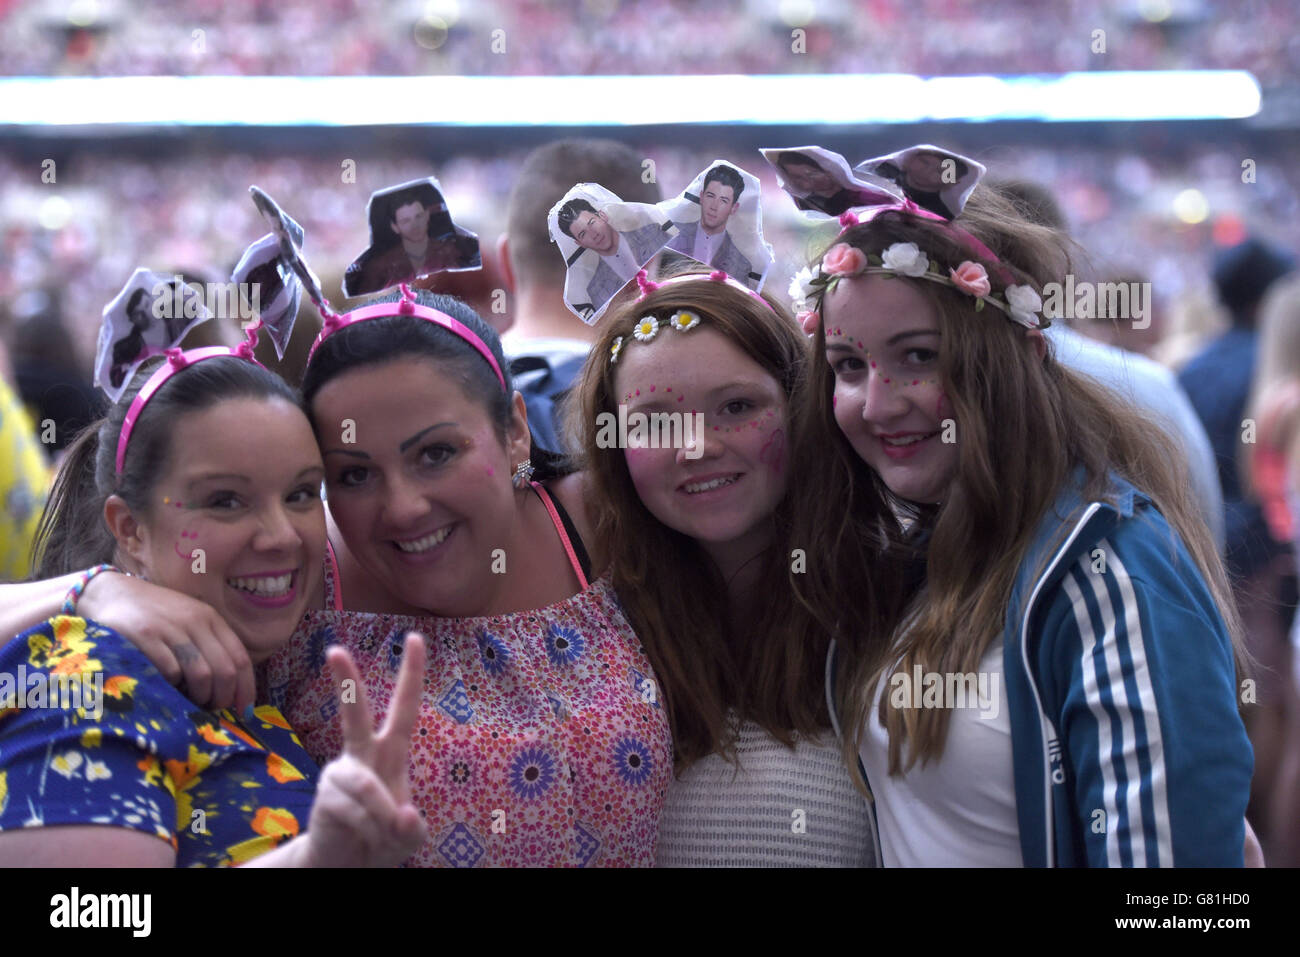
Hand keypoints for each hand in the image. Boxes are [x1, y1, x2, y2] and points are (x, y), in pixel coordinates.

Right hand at [78, 572, 253, 710]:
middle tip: (213, 710)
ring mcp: (170, 628)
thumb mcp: (187, 622)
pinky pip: (170, 671)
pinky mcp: (144, 636)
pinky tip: (167, 688)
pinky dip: (173, 687)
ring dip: (200, 696)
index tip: (244, 710)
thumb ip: (208, 646)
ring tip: (192, 703)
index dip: (245, 688)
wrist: (110, 593)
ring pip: (202, 674)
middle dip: (223, 697)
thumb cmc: (153, 615)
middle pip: (225, 670)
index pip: (240, 658)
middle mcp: (195, 621)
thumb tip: (228, 688)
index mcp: (210, 619)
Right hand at [300, 633, 427, 867]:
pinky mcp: (324, 796)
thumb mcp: (408, 837)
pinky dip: (369, 832)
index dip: (412, 674)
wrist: (343, 866)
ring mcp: (340, 774)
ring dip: (382, 821)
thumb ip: (411, 828)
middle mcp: (361, 755)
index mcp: (390, 752)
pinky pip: (356, 812)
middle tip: (335, 650)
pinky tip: (360, 838)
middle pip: (354, 714)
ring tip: (382, 836)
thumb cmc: (380, 840)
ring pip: (368, 788)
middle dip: (345, 683)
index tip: (415, 637)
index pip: (404, 707)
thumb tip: (402, 815)